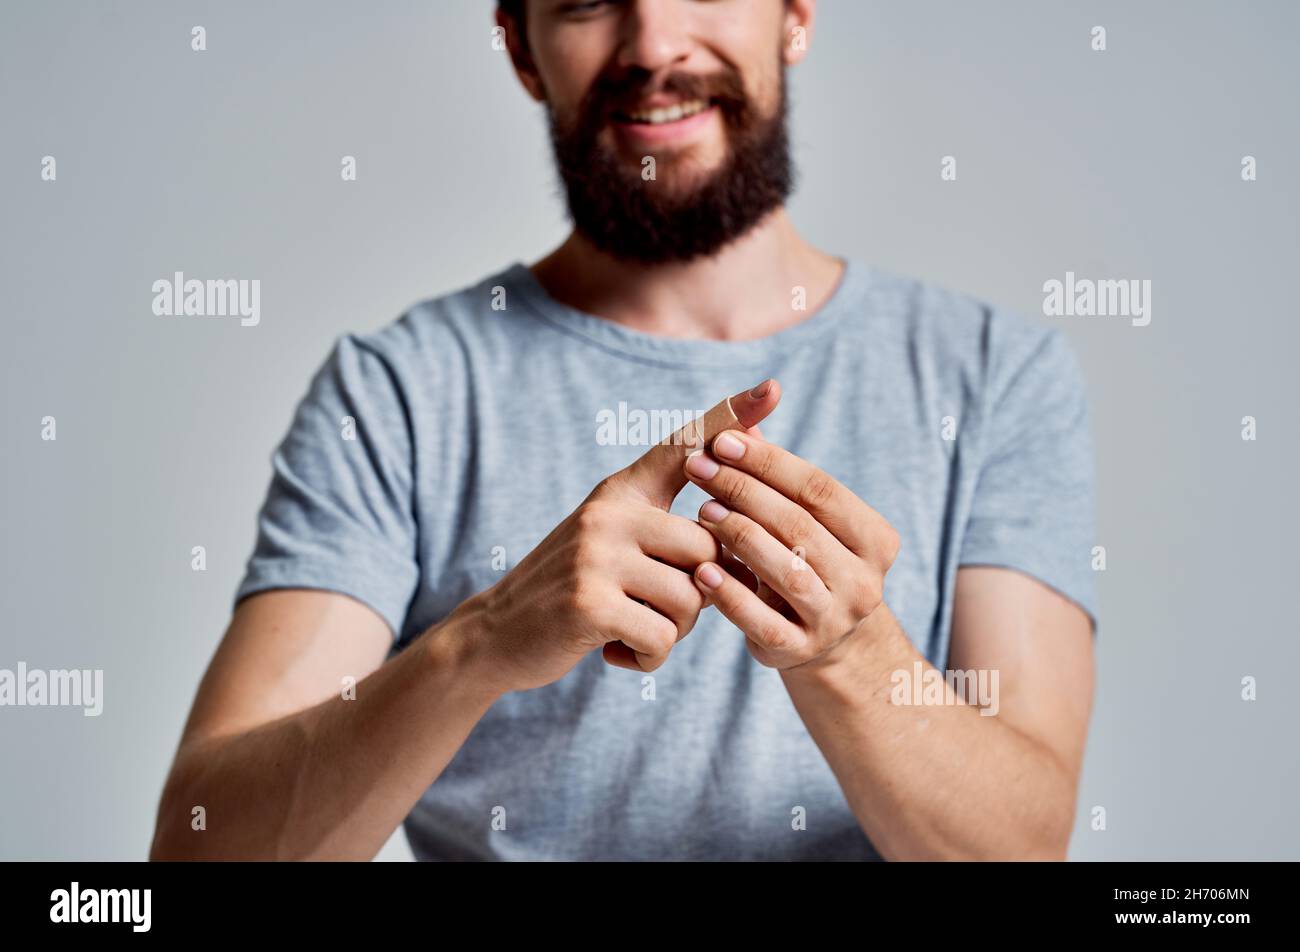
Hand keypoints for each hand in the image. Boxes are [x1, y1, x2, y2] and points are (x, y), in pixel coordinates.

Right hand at [455, 383, 780, 693]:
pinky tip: (616, 652)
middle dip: (700, 593)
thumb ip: (665, 519)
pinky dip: (649, 658)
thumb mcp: (613, 538)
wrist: (497, 634)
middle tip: (658, 609)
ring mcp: (595, 555)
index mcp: (620, 491)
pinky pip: (662, 637)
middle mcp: (608, 511)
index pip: (685, 446)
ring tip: (635, 628)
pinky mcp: (589, 603)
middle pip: (709, 548)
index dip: (731, 416)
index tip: (773, 386)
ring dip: (674, 630)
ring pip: (692, 598)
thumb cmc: (575, 589)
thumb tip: (732, 510)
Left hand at [682, 401, 900, 671]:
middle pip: (800, 526)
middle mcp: (864, 581)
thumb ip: (776, 473)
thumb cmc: (805, 560)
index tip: (721, 439)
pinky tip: (701, 570)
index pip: (819, 489)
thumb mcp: (802, 518)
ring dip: (741, 537)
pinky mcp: (799, 650)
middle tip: (698, 467)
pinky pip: (762, 621)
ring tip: (701, 510)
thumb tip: (746, 411)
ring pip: (787, 573)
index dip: (769, 462)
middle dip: (745, 491)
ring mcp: (834, 620)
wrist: (820, 640)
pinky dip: (730, 595)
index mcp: (875, 538)